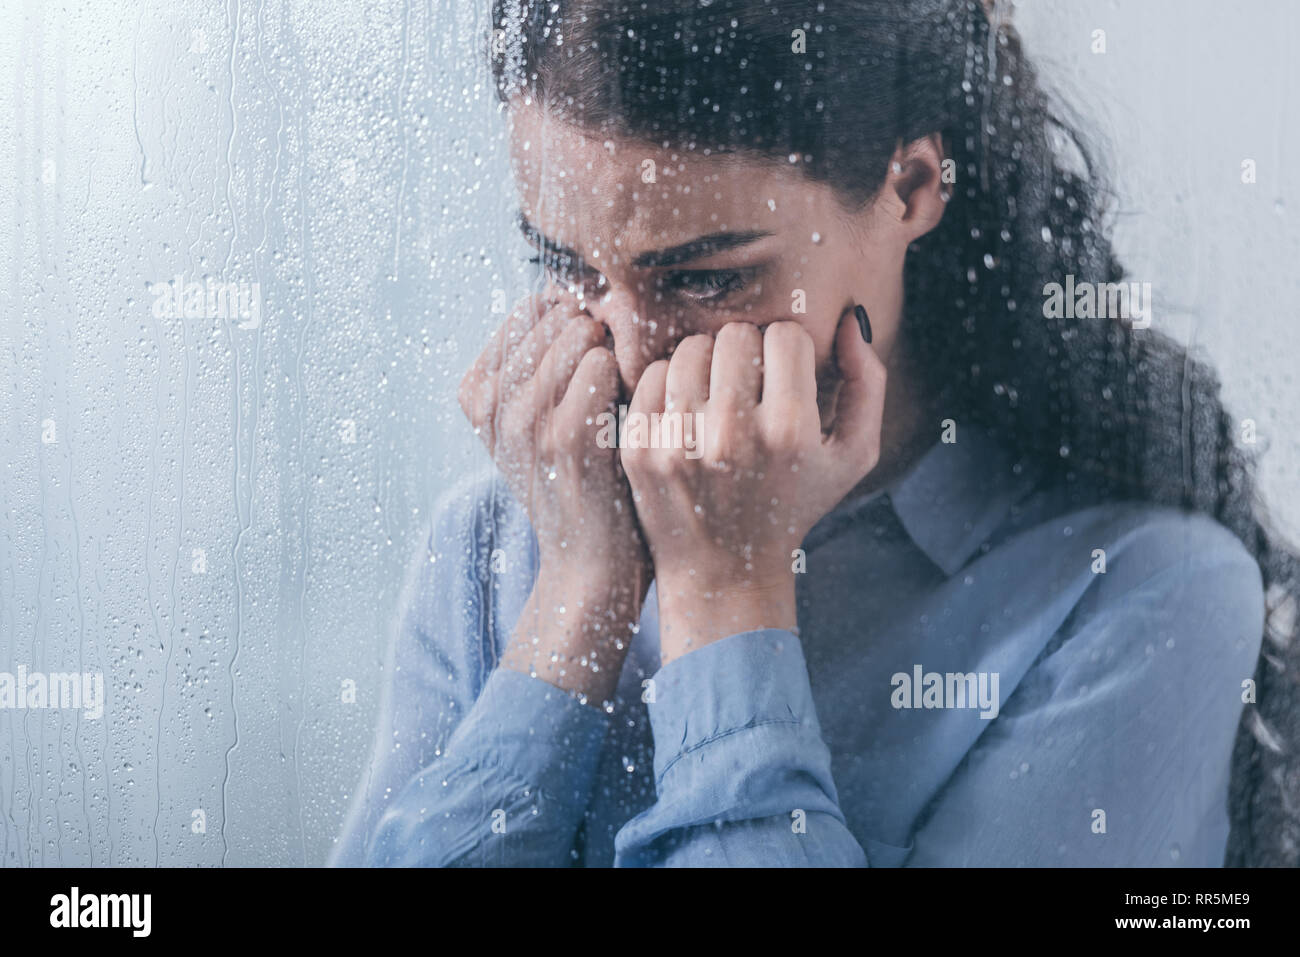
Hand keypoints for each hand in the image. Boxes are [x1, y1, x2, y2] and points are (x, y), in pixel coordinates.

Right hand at [458, 288, 649, 697]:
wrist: (591, 565)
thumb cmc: (584, 482)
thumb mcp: (545, 422)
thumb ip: (547, 361)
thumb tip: (575, 292)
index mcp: (476, 394)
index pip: (528, 310)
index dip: (575, 314)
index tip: (602, 345)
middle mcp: (489, 404)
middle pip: (551, 315)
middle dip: (595, 323)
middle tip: (625, 361)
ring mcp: (521, 422)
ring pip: (574, 334)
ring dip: (614, 347)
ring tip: (631, 383)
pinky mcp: (562, 439)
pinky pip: (599, 365)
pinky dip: (627, 375)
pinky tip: (636, 402)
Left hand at [620, 313, 885, 662]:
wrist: (725, 571)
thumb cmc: (795, 504)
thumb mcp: (853, 456)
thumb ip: (868, 384)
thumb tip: (848, 321)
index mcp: (790, 432)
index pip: (785, 335)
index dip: (788, 350)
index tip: (783, 377)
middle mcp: (733, 435)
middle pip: (735, 336)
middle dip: (746, 352)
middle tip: (748, 385)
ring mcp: (680, 444)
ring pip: (689, 349)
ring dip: (705, 363)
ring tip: (715, 395)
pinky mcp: (640, 451)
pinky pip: (651, 376)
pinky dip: (668, 385)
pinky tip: (685, 412)